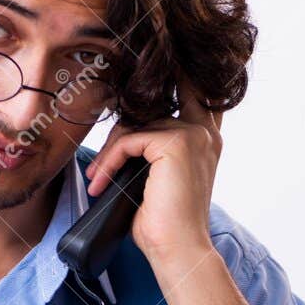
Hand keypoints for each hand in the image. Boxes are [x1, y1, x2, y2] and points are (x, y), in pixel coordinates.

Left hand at [84, 78, 221, 269]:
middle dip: (121, 134)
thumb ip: (151, 148)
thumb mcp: (158, 177)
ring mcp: (192, 135)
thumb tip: (123, 130)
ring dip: (110, 153)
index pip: (194, 92)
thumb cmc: (166, 222)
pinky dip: (110, 161)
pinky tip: (101, 183)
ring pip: (135, 125)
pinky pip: (129, 139)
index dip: (177, 75)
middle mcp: (204, 132)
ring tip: (99, 181)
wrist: (178, 249)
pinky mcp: (175, 143)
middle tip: (101, 166)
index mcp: (206, 138)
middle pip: (150, 109)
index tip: (161, 55)